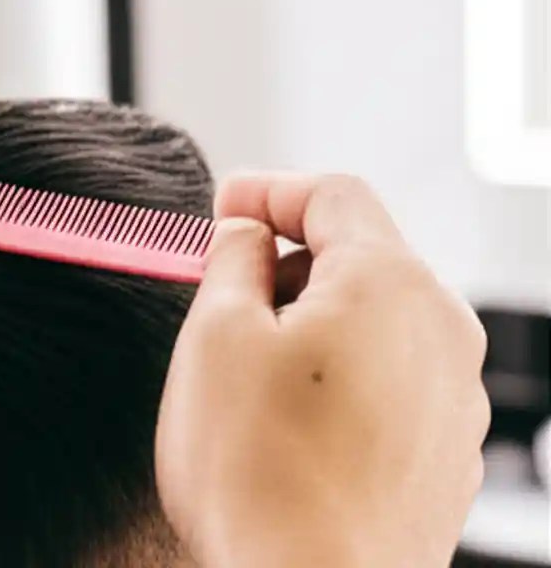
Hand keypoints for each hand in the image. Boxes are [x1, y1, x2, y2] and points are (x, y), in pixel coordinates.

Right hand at [155, 175, 488, 566]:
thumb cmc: (259, 476)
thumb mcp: (214, 337)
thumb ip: (232, 261)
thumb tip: (246, 236)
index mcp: (391, 284)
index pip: (332, 195)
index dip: (267, 190)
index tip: (225, 205)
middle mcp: (442, 333)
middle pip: (362, 258)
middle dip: (289, 262)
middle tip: (223, 293)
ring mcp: (452, 401)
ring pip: (377, 326)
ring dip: (313, 325)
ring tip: (249, 374)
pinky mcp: (442, 458)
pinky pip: (390, 386)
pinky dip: (340, 381)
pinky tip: (288, 425)